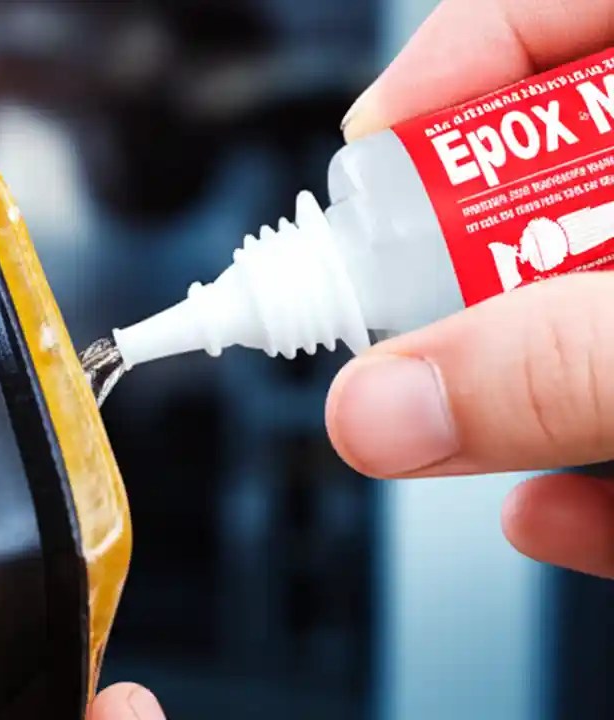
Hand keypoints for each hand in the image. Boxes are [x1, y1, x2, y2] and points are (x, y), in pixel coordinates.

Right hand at [329, 0, 613, 579]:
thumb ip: (559, 366)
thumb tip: (377, 408)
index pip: (555, 16)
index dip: (447, 68)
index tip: (374, 149)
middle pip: (553, 191)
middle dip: (468, 281)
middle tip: (417, 333)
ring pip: (591, 310)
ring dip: (526, 400)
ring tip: (477, 447)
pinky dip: (603, 477)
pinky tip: (566, 518)